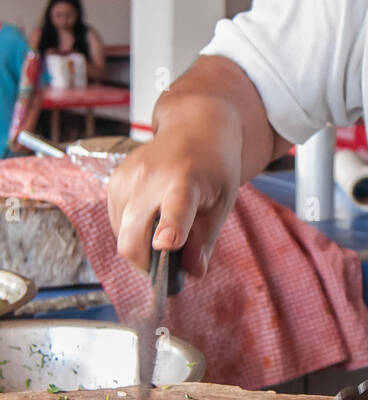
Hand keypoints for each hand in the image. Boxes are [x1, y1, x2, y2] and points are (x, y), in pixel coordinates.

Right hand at [106, 107, 242, 278]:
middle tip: (164, 267)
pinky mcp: (113, 181)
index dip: (170, 229)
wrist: (194, 127)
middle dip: (144, 265)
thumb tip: (193, 272)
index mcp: (185, 181)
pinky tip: (150, 214)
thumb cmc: (212, 167)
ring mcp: (127, 178)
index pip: (175, 208)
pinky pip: (117, 223)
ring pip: (121, 236)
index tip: (165, 244)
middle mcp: (150, 177)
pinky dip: (131, 230)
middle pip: (131, 239)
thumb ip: (206, 241)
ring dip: (139, 246)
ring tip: (163, 229)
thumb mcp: (222, 203)